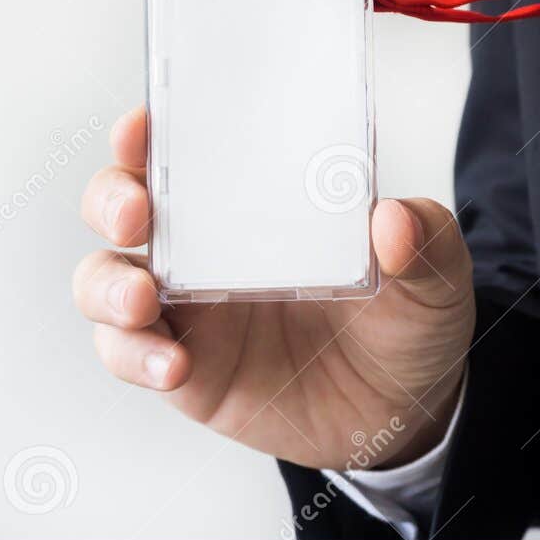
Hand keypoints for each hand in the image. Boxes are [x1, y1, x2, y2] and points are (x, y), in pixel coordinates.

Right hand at [74, 106, 473, 468]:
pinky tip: (173, 366)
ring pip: (104, 279)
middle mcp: (208, 244)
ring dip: (107, 285)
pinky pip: (130, 355)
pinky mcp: (186, 368)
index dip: (152, 130)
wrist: (404, 415)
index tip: (146, 124)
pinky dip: (135, 356)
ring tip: (142, 301)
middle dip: (112, 198)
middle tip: (138, 214)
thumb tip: (394, 219)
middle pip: (122, 202)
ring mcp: (189, 307)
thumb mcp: (435, 274)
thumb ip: (424, 240)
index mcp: (258, 200)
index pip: (189, 147)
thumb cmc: (405, 321)